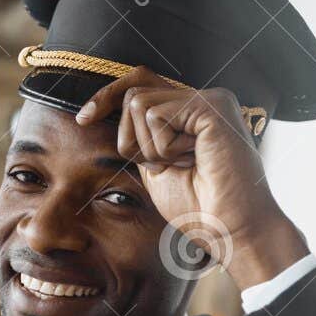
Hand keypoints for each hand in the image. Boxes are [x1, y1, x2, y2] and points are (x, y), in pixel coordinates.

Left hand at [76, 69, 308, 289]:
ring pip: (139, 104)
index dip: (107, 96)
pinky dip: (162, 147)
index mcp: (192, 112)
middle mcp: (204, 99)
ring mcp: (210, 98)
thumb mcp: (156, 166)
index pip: (140, 83)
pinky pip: (156, 115)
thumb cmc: (201, 210)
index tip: (83, 119)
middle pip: (134, 94)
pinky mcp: (212, 105)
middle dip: (132, 139)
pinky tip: (192, 161)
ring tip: (183, 165)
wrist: (232, 232)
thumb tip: (103, 112)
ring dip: (149, 147)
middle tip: (166, 167)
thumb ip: (139, 137)